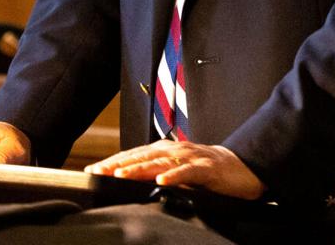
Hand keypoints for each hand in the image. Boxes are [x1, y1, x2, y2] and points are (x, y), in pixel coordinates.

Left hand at [85, 140, 264, 199]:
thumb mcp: (177, 172)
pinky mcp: (206, 168)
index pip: (134, 155)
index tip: (93, 170)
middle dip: (117, 164)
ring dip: (138, 168)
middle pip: (141, 156)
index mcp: (166, 150)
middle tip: (97, 172)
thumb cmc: (207, 171)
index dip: (113, 161)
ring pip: (159, 161)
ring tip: (120, 175)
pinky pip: (187, 172)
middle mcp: (174, 150)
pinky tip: (162, 181)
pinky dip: (174, 175)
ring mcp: (190, 157)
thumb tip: (131, 185)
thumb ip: (157, 174)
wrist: (242, 166)